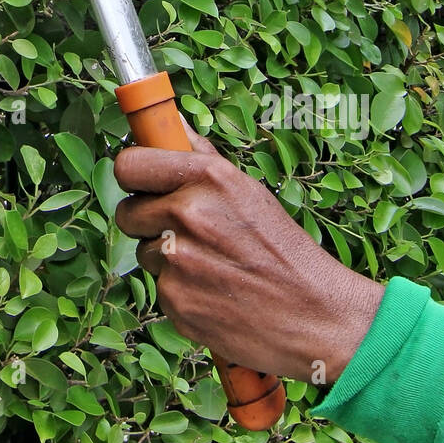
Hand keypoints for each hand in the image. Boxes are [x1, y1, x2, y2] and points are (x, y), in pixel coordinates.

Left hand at [114, 127, 383, 382]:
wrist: (316, 317)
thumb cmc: (284, 251)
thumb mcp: (248, 192)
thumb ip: (202, 158)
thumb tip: (170, 124)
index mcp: (208, 179)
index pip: (128, 164)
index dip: (133, 175)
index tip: (141, 183)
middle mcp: (187, 214)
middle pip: (127, 212)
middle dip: (147, 221)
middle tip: (183, 231)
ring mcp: (178, 260)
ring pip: (144, 251)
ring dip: (166, 258)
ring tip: (211, 266)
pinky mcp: (175, 300)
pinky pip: (159, 287)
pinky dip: (180, 290)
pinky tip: (214, 293)